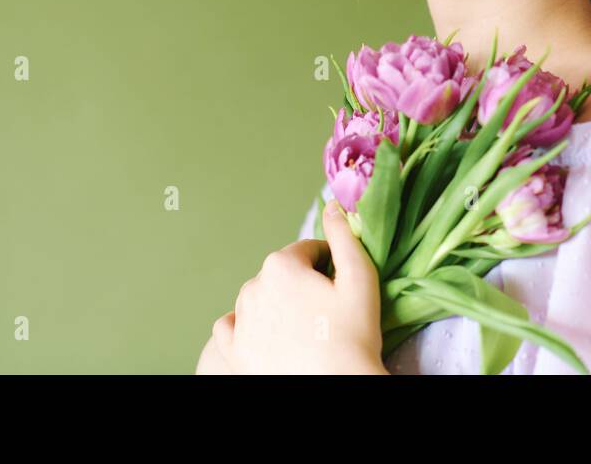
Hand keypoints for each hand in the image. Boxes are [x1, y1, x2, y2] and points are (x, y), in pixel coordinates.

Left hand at [201, 199, 388, 373]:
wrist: (336, 385)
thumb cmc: (352, 335)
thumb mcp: (359, 277)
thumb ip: (344, 236)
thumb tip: (333, 205)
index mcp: (282, 264)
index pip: (307, 250)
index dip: (328, 264)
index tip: (340, 284)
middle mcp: (253, 287)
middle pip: (282, 273)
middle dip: (302, 283)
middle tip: (326, 308)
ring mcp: (240, 320)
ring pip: (259, 297)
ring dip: (278, 302)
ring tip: (303, 325)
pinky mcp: (234, 350)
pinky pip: (231, 325)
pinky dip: (245, 323)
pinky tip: (266, 332)